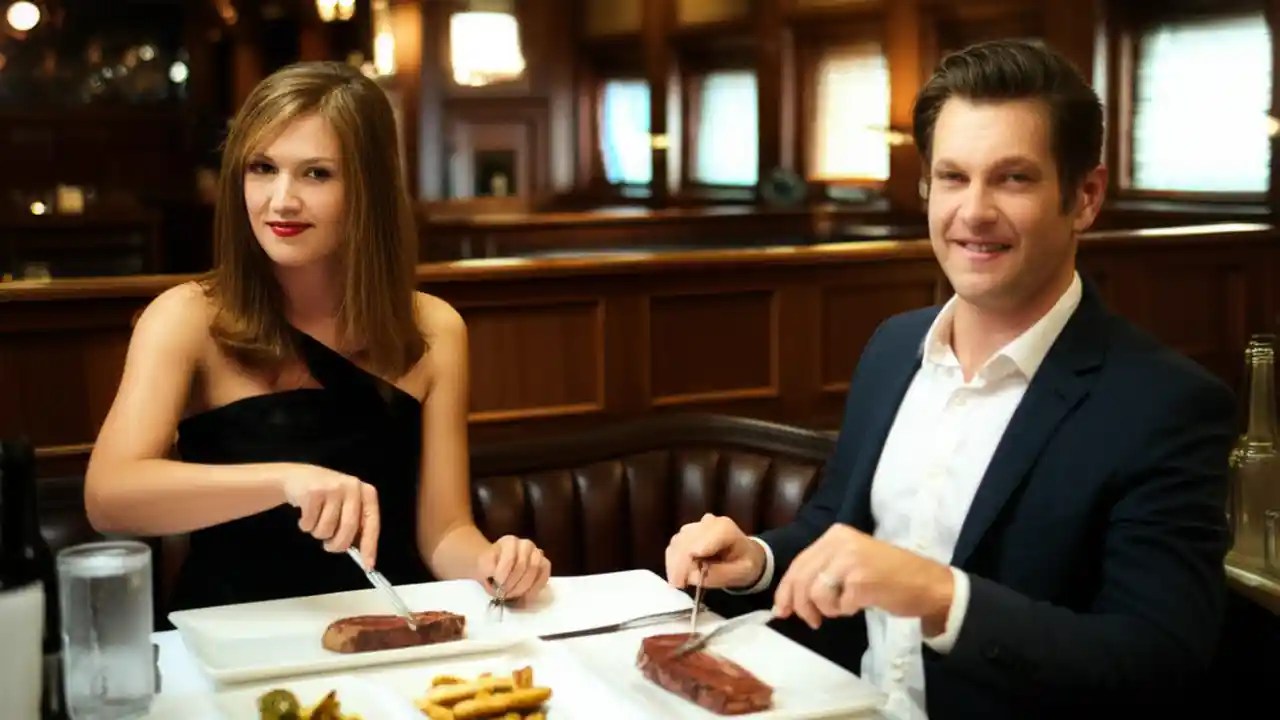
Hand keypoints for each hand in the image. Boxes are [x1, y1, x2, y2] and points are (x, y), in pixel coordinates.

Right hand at [280, 464, 379, 566]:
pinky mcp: (312, 492)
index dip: (369, 546)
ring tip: (316, 520)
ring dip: (318, 533)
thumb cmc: (327, 497)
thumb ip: (356, 524)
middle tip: (329, 546)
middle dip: (337, 544)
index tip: (368, 565)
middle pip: (348, 529)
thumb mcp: (347, 505)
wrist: (299, 477)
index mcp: (366, 493)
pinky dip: (305, 525)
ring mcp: (332, 488)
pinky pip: (309, 524)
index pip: (372, 524)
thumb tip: (363, 556)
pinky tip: (305, 513)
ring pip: (327, 529)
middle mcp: (352, 487)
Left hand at [477, 535, 550, 600]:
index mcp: (509, 541)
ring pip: (536, 569)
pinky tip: (525, 597)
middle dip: (513, 583)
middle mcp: (526, 545)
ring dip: (524, 587)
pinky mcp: (544, 566)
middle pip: (523, 565)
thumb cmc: (489, 567)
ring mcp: (537, 554)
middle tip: (504, 594)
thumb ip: (487, 567)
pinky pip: (544, 576)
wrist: (496, 569)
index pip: (510, 557)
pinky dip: (535, 589)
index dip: (504, 573)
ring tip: (513, 595)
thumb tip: (495, 576)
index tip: (497, 584)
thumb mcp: (482, 566)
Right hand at [665, 513, 765, 589]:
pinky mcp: (688, 531)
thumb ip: (719, 574)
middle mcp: (708, 522)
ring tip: (680, 581)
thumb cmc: (745, 563)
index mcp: (724, 528)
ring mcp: (697, 525)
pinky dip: (673, 560)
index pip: (699, 542)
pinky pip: (675, 545)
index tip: (682, 581)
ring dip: (674, 563)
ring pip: (676, 542)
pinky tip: (679, 574)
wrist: (746, 554)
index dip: (687, 561)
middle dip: (678, 565)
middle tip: (678, 585)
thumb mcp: (740, 573)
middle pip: (684, 541)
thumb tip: (692, 575)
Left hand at [774, 523, 952, 630]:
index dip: (786, 589)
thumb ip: (822, 572)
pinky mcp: (862, 580)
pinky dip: (847, 610)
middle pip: (802, 578)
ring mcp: (851, 559)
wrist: (929, 584)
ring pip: (815, 592)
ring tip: (843, 608)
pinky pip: (840, 604)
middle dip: (800, 604)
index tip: (781, 610)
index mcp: (835, 534)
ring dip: (827, 608)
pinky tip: (861, 605)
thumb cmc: (891, 576)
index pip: (799, 563)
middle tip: (812, 621)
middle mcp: (840, 541)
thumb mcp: (851, 562)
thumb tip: (787, 600)